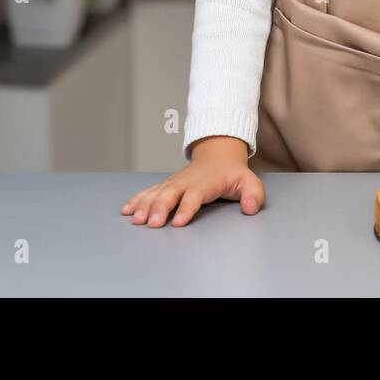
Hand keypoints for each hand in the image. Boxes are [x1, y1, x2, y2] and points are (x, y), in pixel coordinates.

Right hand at [120, 137, 265, 226]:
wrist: (218, 156)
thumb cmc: (232, 175)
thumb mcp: (249, 182)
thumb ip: (253, 195)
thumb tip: (250, 208)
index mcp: (206, 182)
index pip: (196, 195)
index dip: (187, 207)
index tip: (178, 221)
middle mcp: (186, 181)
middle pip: (171, 193)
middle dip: (160, 208)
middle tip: (152, 223)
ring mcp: (174, 182)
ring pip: (157, 193)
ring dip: (145, 205)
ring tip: (135, 219)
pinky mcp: (165, 185)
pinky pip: (149, 191)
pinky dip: (137, 200)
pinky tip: (126, 210)